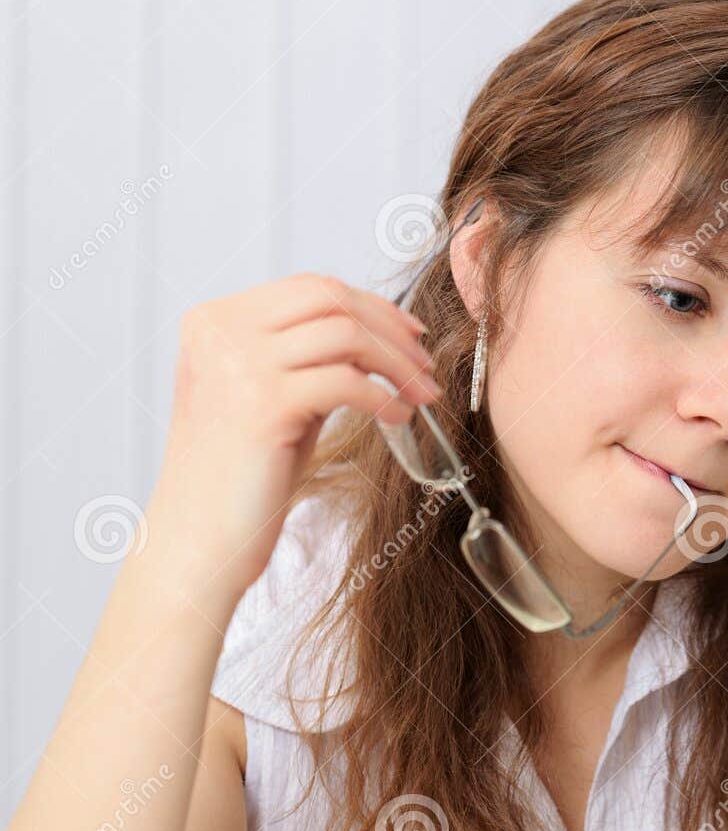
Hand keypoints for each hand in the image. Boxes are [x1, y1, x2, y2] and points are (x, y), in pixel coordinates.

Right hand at [154, 273, 439, 609]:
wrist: (198, 541)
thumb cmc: (239, 477)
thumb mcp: (266, 396)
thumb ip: (304, 357)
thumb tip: (377, 334)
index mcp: (213, 322)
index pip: (310, 289)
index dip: (371, 306)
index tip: (409, 335)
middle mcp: (221, 332)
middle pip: (331, 299)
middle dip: (390, 330)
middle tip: (425, 366)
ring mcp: (239, 364)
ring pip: (345, 334)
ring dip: (397, 364)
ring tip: (421, 396)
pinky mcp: (263, 404)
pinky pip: (347, 381)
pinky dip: (384, 397)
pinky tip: (399, 419)